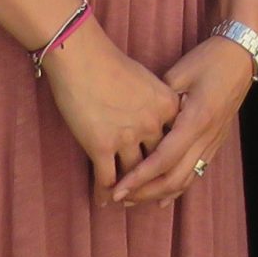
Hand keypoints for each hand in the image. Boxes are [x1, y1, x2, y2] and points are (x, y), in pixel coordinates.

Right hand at [40, 21, 181, 205]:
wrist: (81, 56)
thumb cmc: (110, 62)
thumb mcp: (146, 80)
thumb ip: (155, 101)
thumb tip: (156, 117)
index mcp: (168, 106)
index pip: (176, 140)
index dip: (172, 157)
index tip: (170, 170)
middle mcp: (152, 124)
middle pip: (158, 162)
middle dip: (153, 181)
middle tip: (149, 193)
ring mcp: (127, 137)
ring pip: (133, 176)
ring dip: (129, 191)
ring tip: (126, 200)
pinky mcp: (101, 146)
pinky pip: (106, 179)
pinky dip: (105, 193)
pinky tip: (103, 200)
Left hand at [113, 34, 257, 208]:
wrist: (242, 56)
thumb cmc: (209, 59)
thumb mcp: (178, 74)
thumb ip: (158, 101)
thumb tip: (133, 120)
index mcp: (196, 120)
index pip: (163, 159)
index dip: (139, 177)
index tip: (117, 188)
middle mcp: (207, 137)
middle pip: (174, 177)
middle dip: (146, 192)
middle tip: (121, 198)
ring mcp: (214, 141)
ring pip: (187, 179)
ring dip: (160, 193)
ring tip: (136, 199)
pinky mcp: (216, 141)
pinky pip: (197, 172)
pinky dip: (178, 187)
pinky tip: (163, 197)